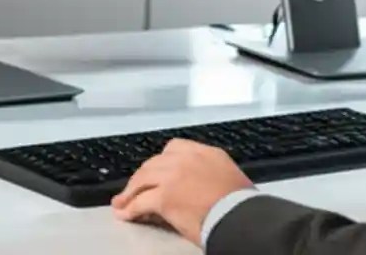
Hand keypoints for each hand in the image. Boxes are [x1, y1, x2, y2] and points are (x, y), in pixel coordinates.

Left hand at [111, 139, 253, 244]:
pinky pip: (140, 202)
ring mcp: (173, 176)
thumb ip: (212, 174)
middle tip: (134, 187)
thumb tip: (203, 188)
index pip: (175, 148)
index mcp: (206, 153)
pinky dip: (130, 209)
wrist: (241, 217)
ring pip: (143, 179)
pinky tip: (126, 214)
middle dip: (142, 176)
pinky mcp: (164, 197)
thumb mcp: (229, 178)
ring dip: (131, 191)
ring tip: (124, 202)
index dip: (161, 161)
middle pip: (155, 162)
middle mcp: (187, 159)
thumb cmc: (241, 204)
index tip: (156, 170)